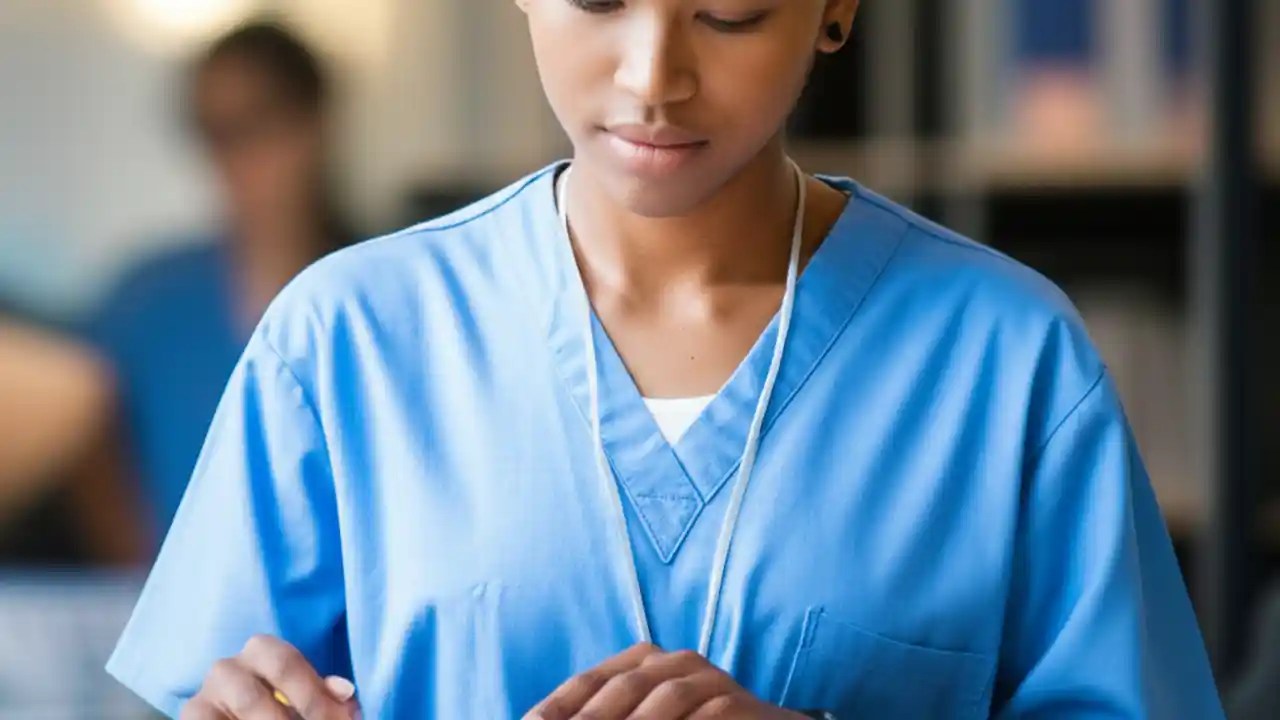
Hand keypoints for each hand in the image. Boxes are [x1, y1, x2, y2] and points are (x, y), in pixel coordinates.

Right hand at [180, 634, 358, 719]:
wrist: (242, 712)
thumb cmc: (282, 705)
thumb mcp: (306, 697)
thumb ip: (324, 693)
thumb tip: (345, 691)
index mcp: (261, 651)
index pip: (285, 664)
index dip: (314, 697)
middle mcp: (226, 669)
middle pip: (254, 699)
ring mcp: (201, 698)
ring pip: (232, 716)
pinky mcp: (190, 718)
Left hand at [524, 642, 806, 719]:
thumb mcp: (646, 719)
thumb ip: (608, 716)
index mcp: (641, 662)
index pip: (586, 683)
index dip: (555, 709)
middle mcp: (673, 662)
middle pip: (619, 691)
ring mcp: (708, 680)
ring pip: (661, 700)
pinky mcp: (738, 703)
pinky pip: (704, 717)